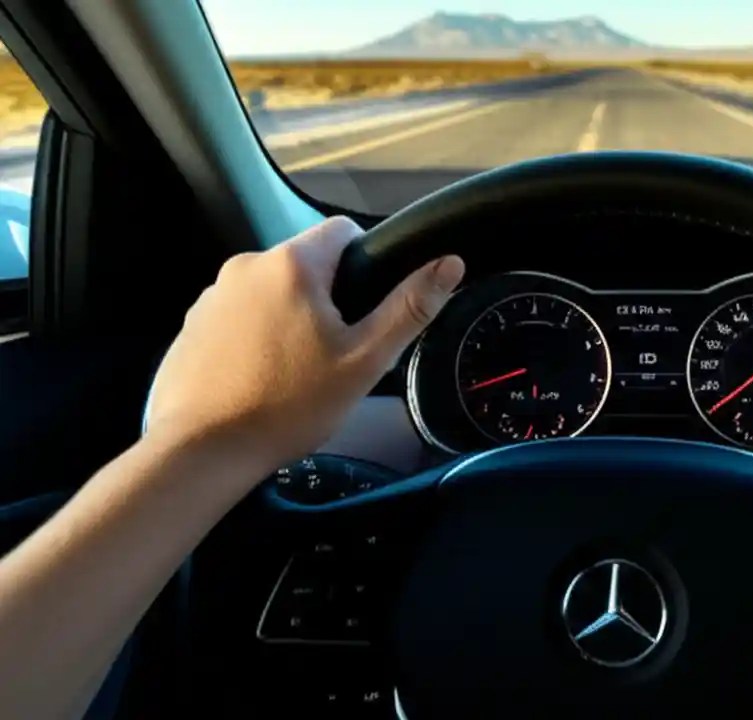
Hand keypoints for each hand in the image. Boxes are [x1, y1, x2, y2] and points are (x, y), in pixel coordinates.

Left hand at [145, 216, 464, 473]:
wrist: (202, 450)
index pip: (344, 231)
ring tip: (297, 373)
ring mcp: (211, 295)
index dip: (367, 265)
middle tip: (338, 353)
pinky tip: (261, 380)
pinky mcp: (192, 325)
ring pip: (272, 293)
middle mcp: (246, 266)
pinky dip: (255, 338)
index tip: (368, 311)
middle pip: (307, 266)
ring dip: (289, 318)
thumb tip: (449, 264)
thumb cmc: (289, 405)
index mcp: (292, 264)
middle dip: (327, 300)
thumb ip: (409, 308)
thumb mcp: (364, 360)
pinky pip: (238, 318)